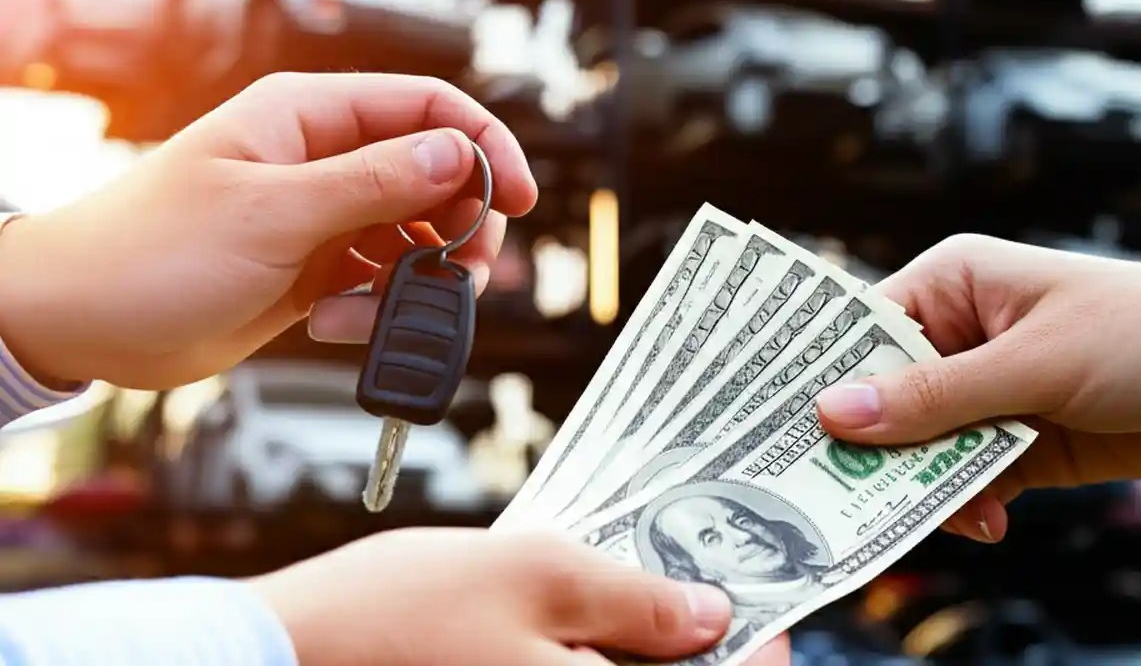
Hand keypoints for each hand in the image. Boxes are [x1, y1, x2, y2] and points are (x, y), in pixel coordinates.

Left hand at [0, 72, 536, 388]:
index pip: (425, 109)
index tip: (515, 197)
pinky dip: (374, 312)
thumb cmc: (146, 252)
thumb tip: (455, 154)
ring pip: (413, 239)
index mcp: (307, 119)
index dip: (482, 146)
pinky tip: (334, 326)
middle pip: (433, 178)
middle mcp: (322, 164)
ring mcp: (320, 221)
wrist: (80, 324)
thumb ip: (372, 184)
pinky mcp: (313, 274)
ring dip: (415, 282)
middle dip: (457, 228)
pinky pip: (379, 285)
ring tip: (376, 310)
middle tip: (460, 271)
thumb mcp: (270, 214)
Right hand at [249, 528, 791, 665]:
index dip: (759, 652)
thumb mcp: (534, 575)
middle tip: (695, 582)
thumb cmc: (397, 617)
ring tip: (635, 585)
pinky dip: (586, 657)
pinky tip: (577, 614)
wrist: (280, 658)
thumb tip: (712, 616)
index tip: (768, 610)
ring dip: (638, 647)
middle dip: (694, 643)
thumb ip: (636, 600)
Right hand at [816, 234, 1140, 542]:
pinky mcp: (1023, 440)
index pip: (863, 334)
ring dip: (929, 485)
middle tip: (843, 499)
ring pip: (925, 448)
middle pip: (887, 400)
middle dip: (877, 449)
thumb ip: (936, 396)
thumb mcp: (1036, 362)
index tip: (786, 435)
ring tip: (949, 515)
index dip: (826, 383)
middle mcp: (962, 336)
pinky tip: (992, 521)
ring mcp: (992, 391)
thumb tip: (832, 412)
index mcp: (954, 285)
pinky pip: (970, 476)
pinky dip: (971, 503)